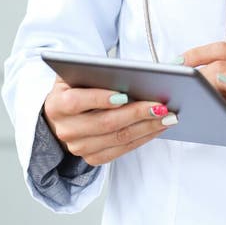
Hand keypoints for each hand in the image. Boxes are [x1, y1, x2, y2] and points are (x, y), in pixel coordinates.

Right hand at [42, 75, 177, 165]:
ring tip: (168, 116)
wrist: (63, 114)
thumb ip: (99, 68)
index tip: (124, 95)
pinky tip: (158, 127)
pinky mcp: (92, 158)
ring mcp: (78, 147)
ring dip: (146, 127)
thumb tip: (143, 66)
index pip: (76, 102)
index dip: (99, 98)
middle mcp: (65, 129)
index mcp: (57, 104)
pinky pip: (121, 150)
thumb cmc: (78, 87)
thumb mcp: (80, 73)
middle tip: (160, 105)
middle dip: (136, 114)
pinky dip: (143, 138)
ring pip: (117, 139)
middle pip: (104, 123)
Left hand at [180, 42, 225, 163]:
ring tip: (188, 90)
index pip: (221, 49)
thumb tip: (187, 88)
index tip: (174, 65)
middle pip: (222, 58)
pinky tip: (216, 85)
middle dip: (195, 70)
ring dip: (206, 79)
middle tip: (176, 83)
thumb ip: (222, 90)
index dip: (195, 54)